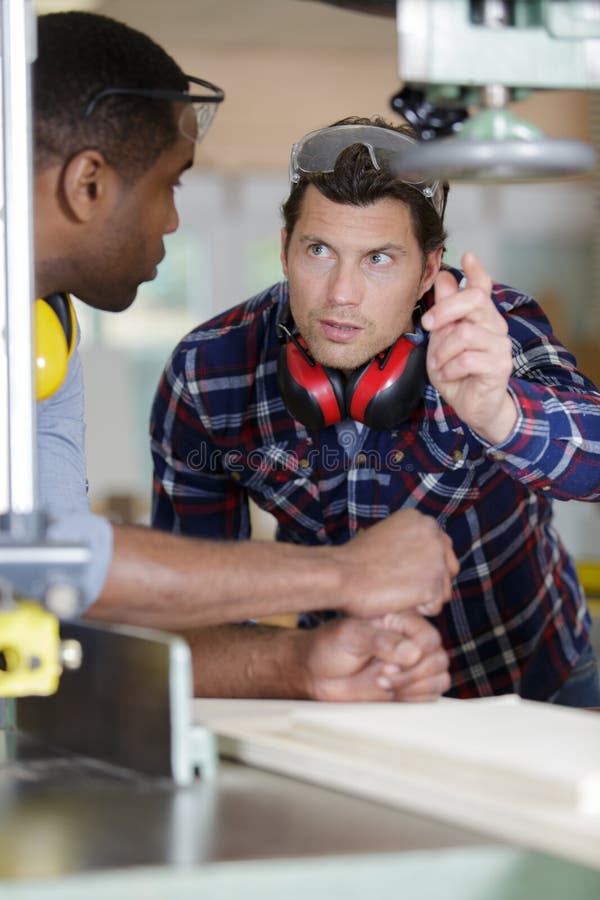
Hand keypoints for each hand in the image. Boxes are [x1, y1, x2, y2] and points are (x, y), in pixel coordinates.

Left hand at [303, 612, 449, 701]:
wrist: (314, 672)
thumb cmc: (328, 646)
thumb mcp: (350, 636)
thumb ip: (380, 641)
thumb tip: (413, 653)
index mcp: (399, 620)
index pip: (429, 638)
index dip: (416, 656)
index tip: (387, 667)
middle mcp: (408, 640)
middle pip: (438, 658)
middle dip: (414, 675)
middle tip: (383, 678)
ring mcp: (410, 663)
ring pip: (439, 676)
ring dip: (416, 687)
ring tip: (383, 685)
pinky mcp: (407, 684)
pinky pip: (432, 691)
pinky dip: (417, 697)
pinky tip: (391, 694)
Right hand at [337, 509, 457, 618]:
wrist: (342, 574)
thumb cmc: (356, 561)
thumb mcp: (386, 536)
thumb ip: (409, 540)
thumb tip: (422, 555)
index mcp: (421, 520)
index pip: (440, 547)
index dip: (424, 565)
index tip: (403, 572)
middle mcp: (433, 534)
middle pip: (448, 567)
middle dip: (431, 580)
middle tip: (402, 586)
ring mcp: (436, 559)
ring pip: (444, 589)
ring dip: (424, 597)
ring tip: (397, 592)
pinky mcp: (433, 585)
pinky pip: (435, 606)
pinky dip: (418, 610)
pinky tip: (398, 600)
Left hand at [422, 251, 517, 443]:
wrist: (473, 406)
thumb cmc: (457, 372)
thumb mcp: (442, 339)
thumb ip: (444, 311)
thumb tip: (443, 278)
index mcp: (480, 316)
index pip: (482, 286)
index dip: (476, 270)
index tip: (467, 255)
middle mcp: (494, 325)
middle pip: (473, 299)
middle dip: (444, 310)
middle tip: (428, 326)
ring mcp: (499, 345)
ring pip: (465, 332)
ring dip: (443, 350)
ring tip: (438, 364)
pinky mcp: (500, 365)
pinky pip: (468, 358)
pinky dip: (451, 368)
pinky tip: (449, 375)